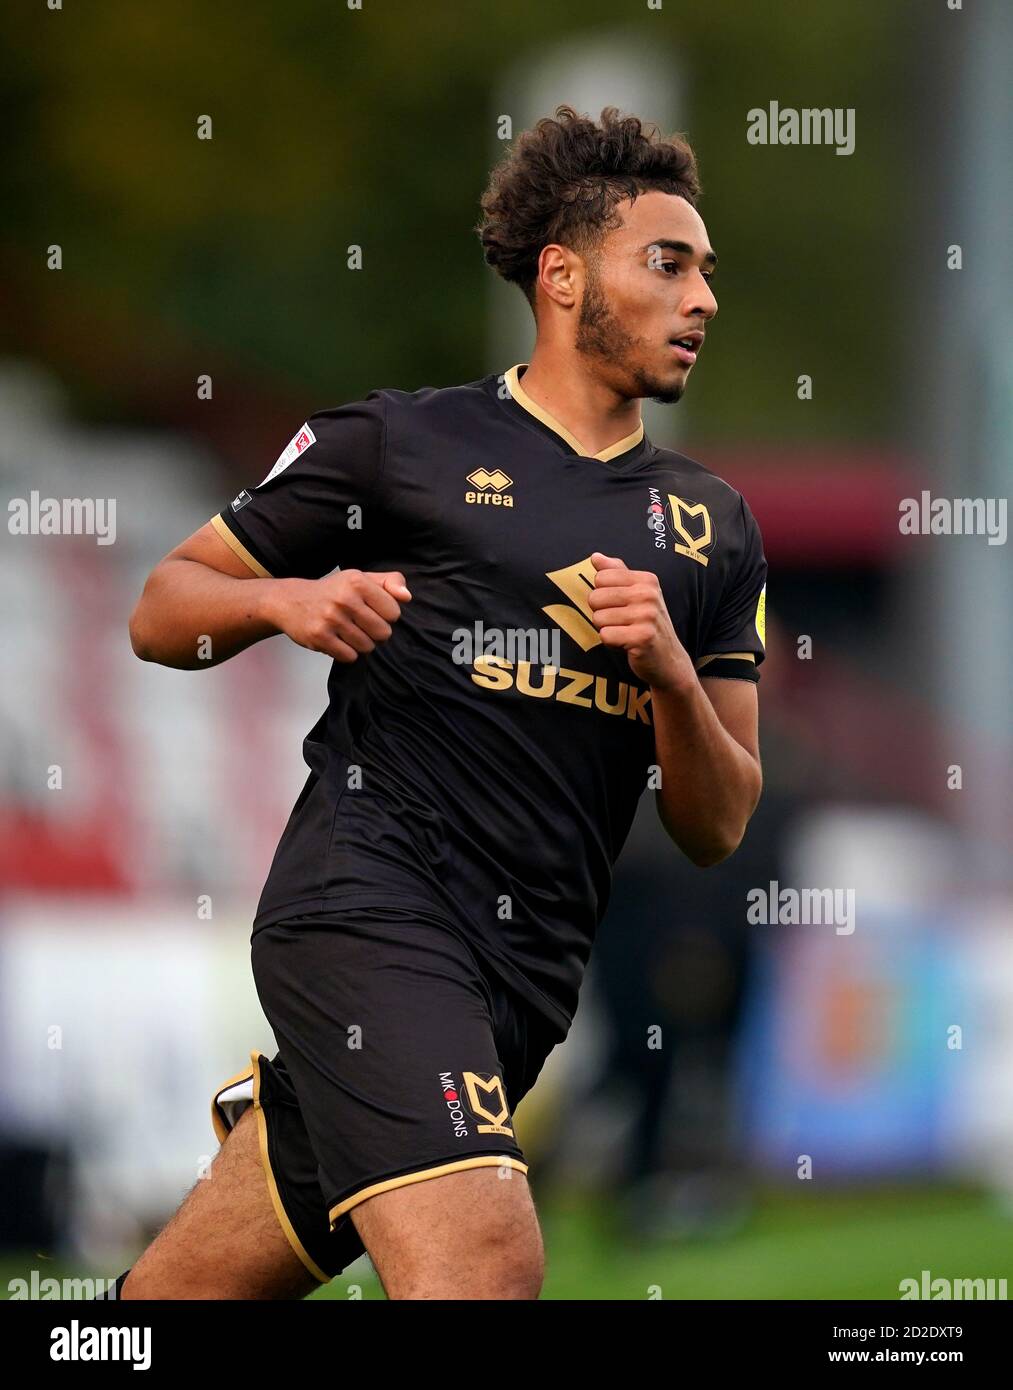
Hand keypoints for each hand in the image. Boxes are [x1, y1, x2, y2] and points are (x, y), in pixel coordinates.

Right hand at [264, 569, 410, 662]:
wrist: (290, 601)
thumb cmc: (334, 591)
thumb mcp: (361, 578)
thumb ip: (390, 582)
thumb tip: (407, 597)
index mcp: (358, 582)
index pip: (394, 613)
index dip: (387, 616)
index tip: (374, 611)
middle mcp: (344, 599)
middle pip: (383, 633)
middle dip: (376, 633)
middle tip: (362, 625)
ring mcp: (330, 619)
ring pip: (367, 647)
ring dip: (361, 644)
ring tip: (349, 632)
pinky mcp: (319, 637)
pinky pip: (349, 657)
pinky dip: (347, 653)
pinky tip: (338, 640)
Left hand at [588, 552, 693, 691]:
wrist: (669, 660)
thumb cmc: (647, 625)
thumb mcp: (638, 594)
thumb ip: (616, 573)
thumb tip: (595, 556)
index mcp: (646, 580)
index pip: (601, 577)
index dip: (604, 595)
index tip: (621, 606)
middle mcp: (648, 594)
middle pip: (595, 597)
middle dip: (602, 613)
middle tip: (621, 623)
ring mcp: (647, 616)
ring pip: (598, 618)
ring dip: (607, 629)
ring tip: (625, 633)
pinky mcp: (642, 637)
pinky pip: (605, 635)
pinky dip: (611, 643)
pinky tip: (627, 644)